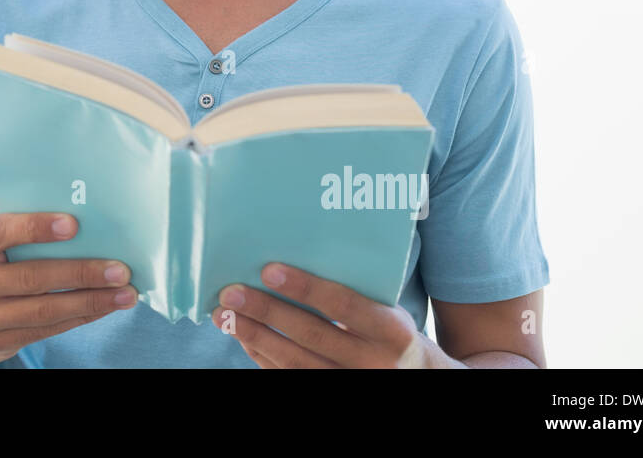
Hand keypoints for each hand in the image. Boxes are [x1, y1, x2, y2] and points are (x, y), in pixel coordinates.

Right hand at [0, 212, 137, 365]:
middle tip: (120, 269)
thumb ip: (18, 234)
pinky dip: (80, 316)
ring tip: (125, 293)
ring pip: (43, 309)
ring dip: (91, 300)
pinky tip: (104, 307)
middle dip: (81, 272)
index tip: (75, 225)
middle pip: (30, 277)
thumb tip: (85, 221)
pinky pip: (46, 330)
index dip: (35, 227)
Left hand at [210, 262, 460, 368]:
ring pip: (295, 363)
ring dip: (254, 336)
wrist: (419, 379)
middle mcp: (372, 362)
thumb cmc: (392, 332)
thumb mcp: (388, 309)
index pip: (343, 306)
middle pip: (311, 336)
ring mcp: (350, 383)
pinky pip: (290, 378)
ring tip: (223, 315)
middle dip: (267, 313)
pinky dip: (262, 356)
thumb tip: (296, 249)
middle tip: (231, 293)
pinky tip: (242, 336)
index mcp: (391, 330)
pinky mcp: (331, 394)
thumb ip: (353, 288)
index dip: (305, 288)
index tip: (269, 269)